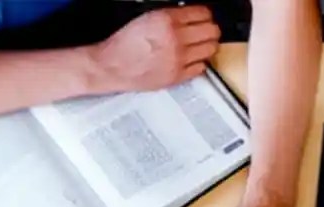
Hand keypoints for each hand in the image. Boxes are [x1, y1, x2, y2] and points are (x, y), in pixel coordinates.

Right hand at [90, 7, 220, 92]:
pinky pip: (202, 67)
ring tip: (202, 44)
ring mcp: (179, 59)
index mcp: (166, 20)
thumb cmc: (124, 43)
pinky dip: (200, 62)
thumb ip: (171, 16)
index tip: (204, 16)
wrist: (111, 66)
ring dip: (208, 44)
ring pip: (211, 49)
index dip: (205, 14)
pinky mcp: (178, 76)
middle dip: (210, 28)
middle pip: (212, 31)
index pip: (202, 13)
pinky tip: (193, 59)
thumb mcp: (146, 17)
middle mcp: (175, 39)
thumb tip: (190, 16)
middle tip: (206, 30)